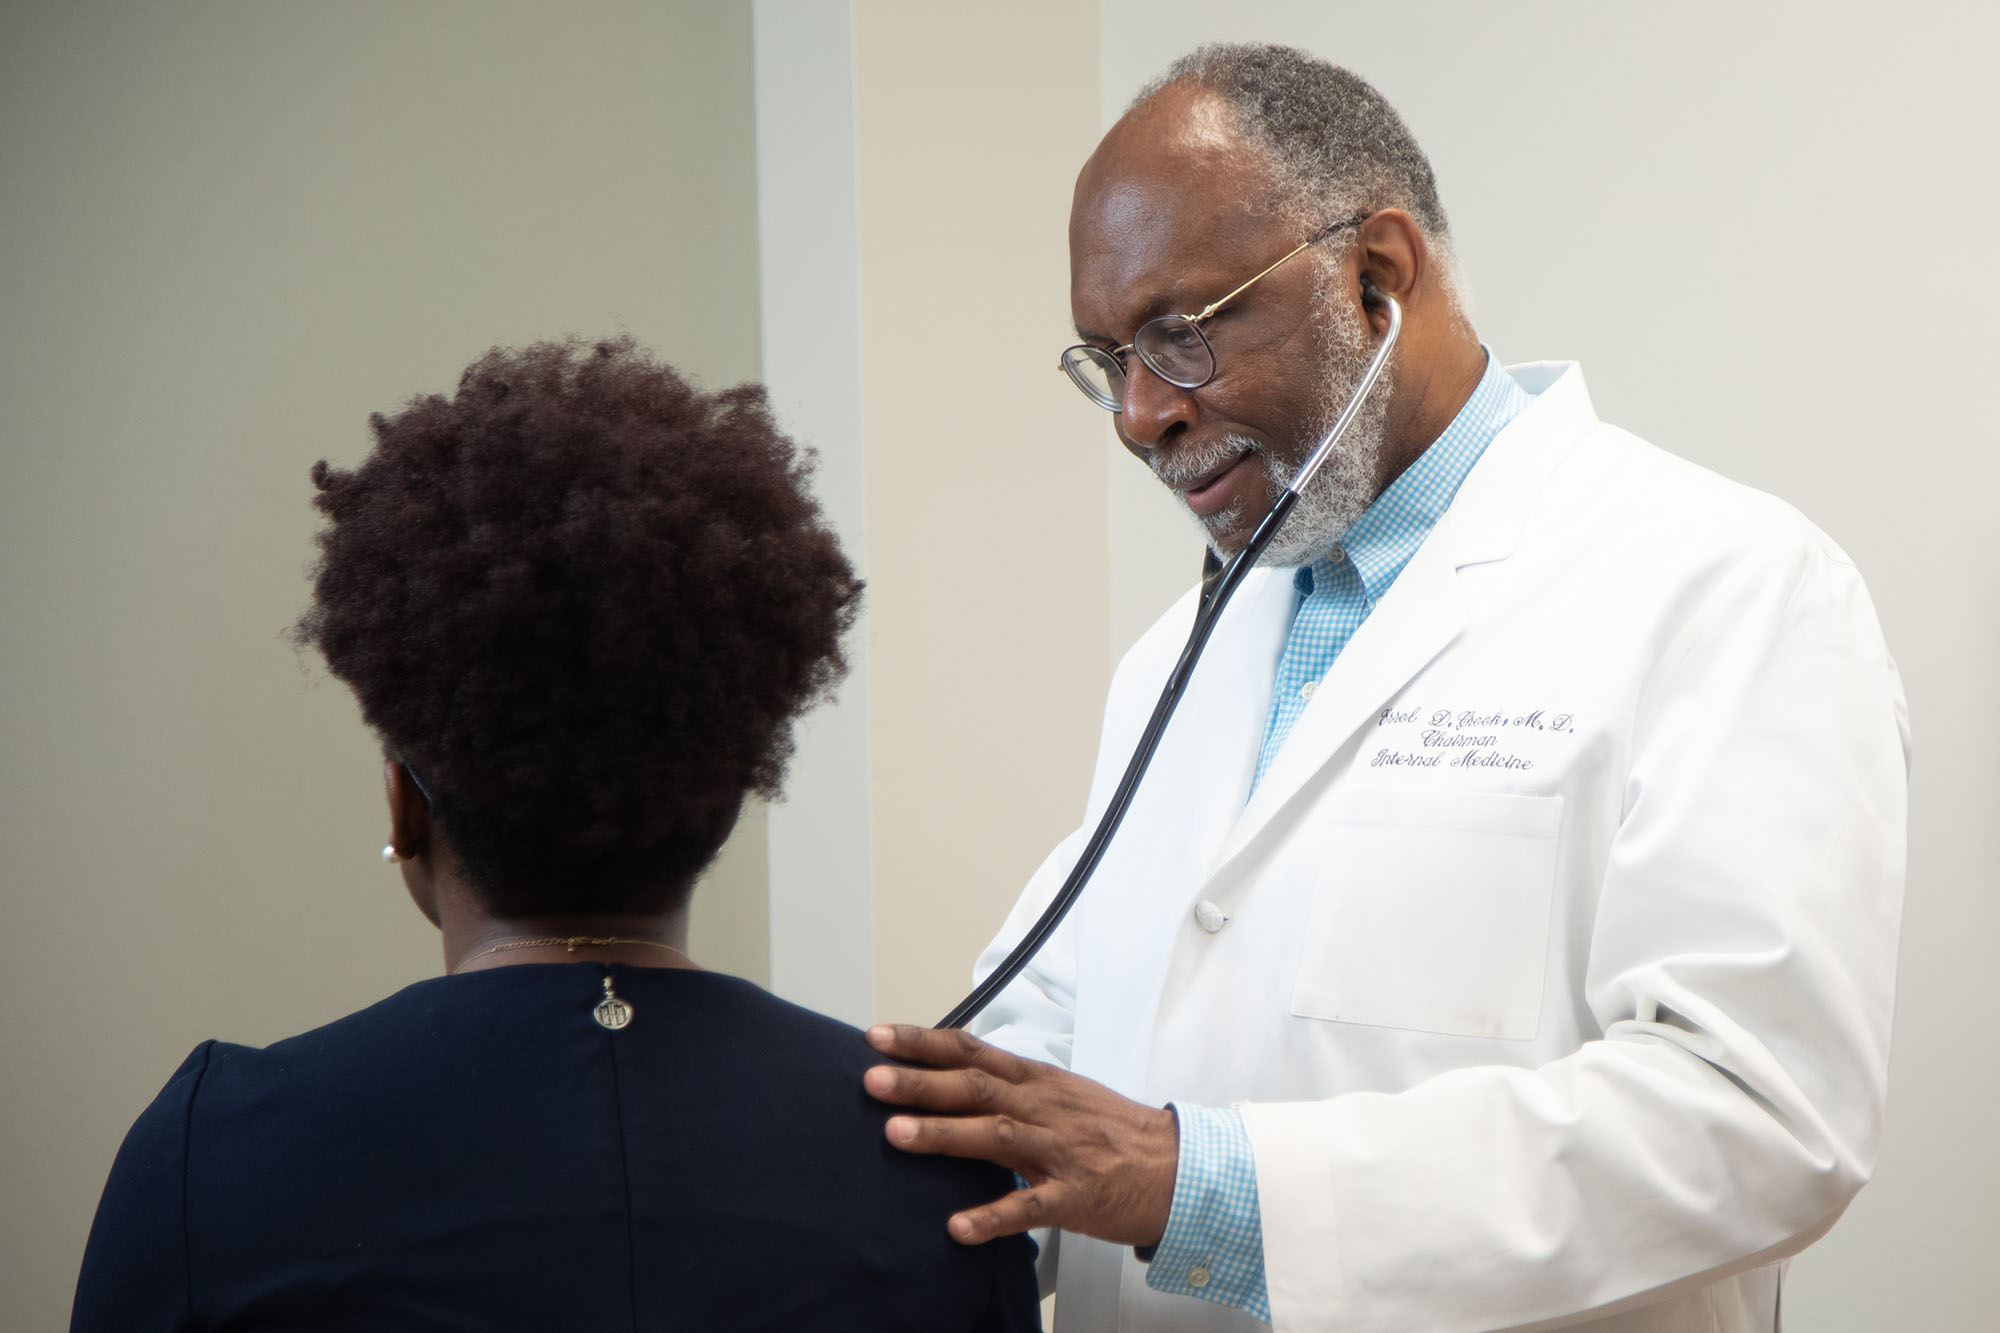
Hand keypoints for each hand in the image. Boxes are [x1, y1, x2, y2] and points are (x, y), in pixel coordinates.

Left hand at [863, 1023, 1178, 1247]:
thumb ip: (1009, 1085)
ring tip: (897, 1136)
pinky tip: (960, 1226)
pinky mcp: (1075, 1196)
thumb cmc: (1112, 1131)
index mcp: (1037, 1082)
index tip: (879, 1037)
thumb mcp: (1060, 1093)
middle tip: (872, 1080)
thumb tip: (951, 1073)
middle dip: (921, 1083)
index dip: (924, 1043)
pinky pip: (1030, 1207)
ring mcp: (1060, 1152)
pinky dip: (993, 1215)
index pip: (972, 1053)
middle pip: (975, 1088)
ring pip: (996, 1137)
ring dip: (944, 1135)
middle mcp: (1043, 1109)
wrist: (1177, 1166)